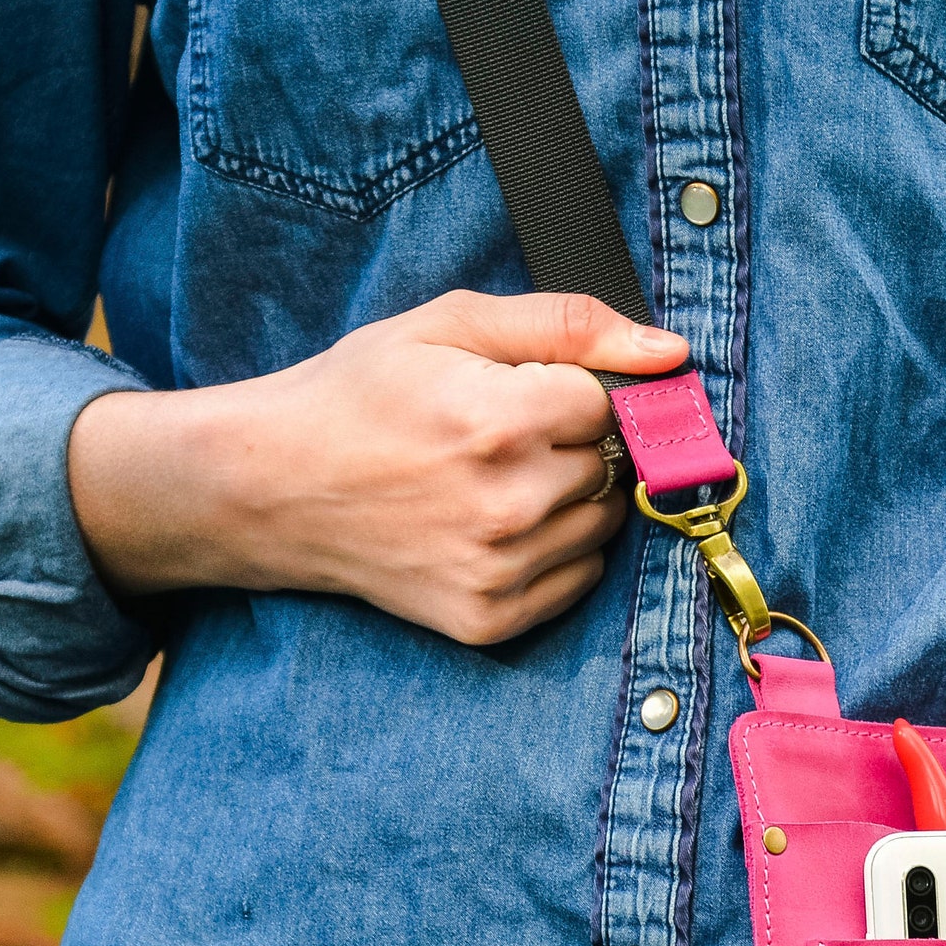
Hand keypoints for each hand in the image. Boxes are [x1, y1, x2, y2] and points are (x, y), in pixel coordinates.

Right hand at [68, 291, 688, 645]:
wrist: (272, 488)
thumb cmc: (360, 395)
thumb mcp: (450, 325)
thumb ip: (570, 325)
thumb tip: (672, 352)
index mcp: (502, 419)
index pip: (608, 404)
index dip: (567, 392)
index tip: (515, 393)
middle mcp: (508, 504)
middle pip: (609, 467)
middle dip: (569, 446)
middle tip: (497, 438)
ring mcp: (499, 570)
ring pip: (602, 525)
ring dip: (568, 500)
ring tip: (493, 481)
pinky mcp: (489, 620)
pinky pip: (578, 581)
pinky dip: (555, 553)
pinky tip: (495, 527)